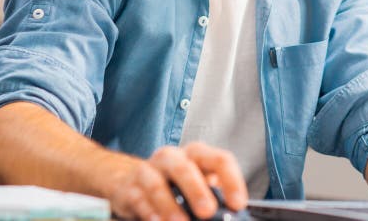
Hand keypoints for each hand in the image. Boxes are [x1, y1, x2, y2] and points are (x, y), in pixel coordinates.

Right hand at [106, 142, 247, 219]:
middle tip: (208, 212)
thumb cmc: (174, 183)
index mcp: (196, 154)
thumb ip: (212, 194)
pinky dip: (148, 211)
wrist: (131, 180)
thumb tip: (230, 213)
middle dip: (197, 190)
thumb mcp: (197, 183)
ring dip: (169, 205)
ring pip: (157, 184)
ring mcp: (148, 170)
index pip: (219, 159)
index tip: (238, 203)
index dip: (231, 180)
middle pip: (185, 167)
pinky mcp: (129, 188)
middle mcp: (171, 158)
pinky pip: (138, 199)